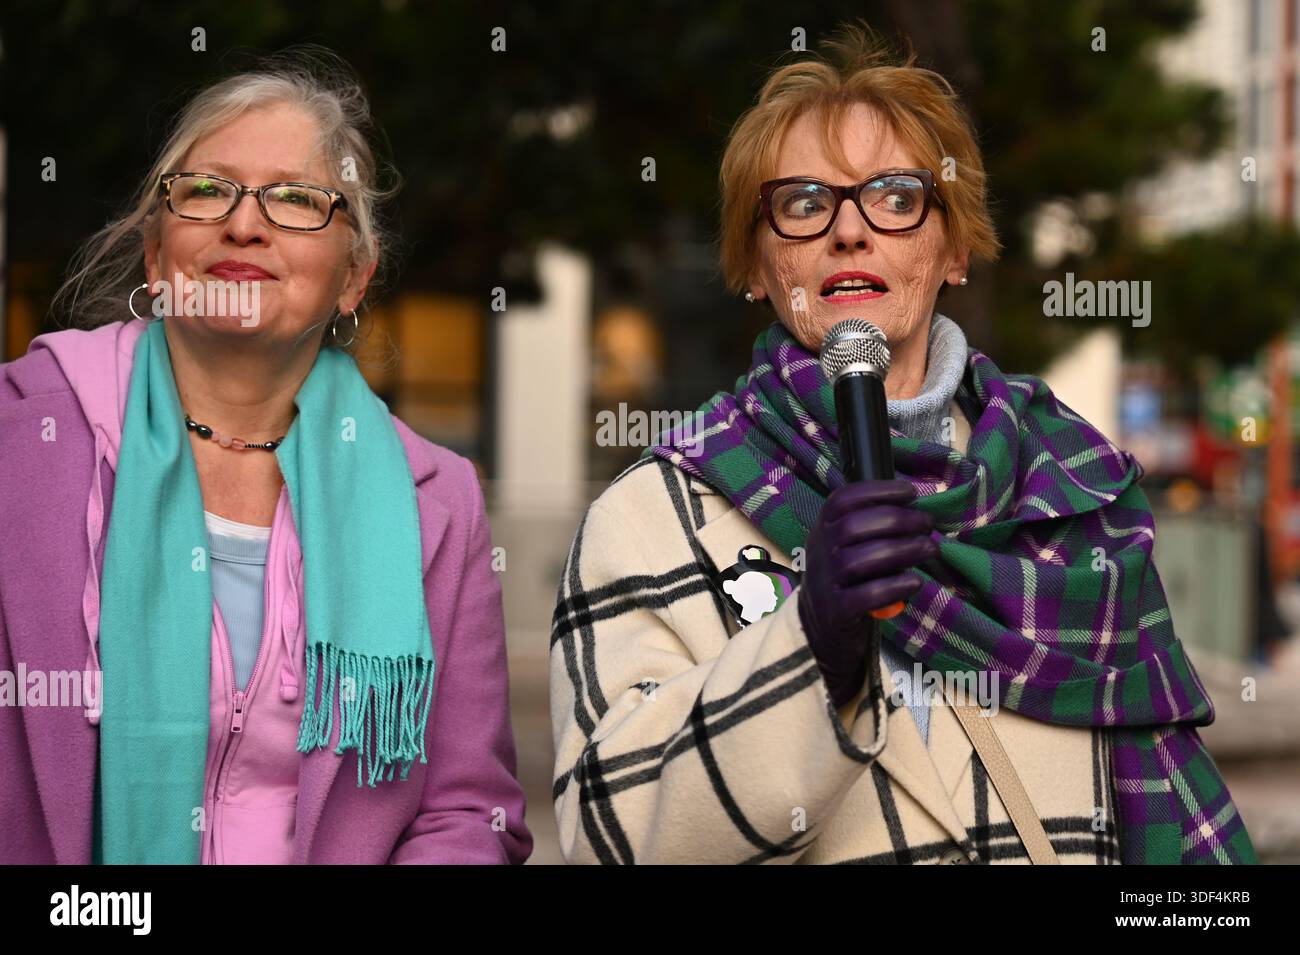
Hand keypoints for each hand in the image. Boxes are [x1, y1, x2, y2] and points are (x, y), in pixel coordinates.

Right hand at [797, 479, 936, 707]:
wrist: (818, 633)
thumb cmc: (843, 583)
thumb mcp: (843, 549)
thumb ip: (867, 529)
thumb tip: (914, 509)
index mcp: (822, 530)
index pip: (842, 500)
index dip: (877, 490)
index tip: (910, 493)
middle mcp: (819, 552)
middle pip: (853, 526)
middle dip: (897, 520)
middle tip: (927, 523)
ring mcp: (825, 582)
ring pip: (861, 559)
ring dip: (903, 550)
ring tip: (930, 548)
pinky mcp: (836, 612)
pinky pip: (866, 595)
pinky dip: (894, 586)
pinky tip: (915, 582)